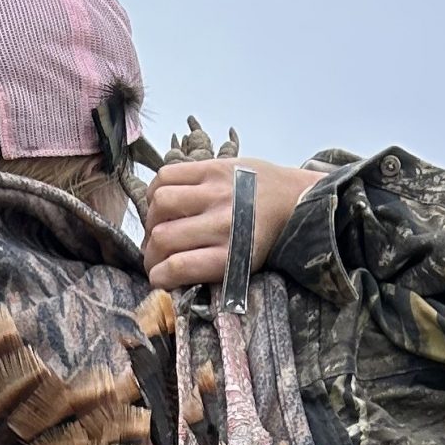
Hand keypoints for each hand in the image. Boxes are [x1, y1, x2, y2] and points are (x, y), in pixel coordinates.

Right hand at [141, 156, 321, 292]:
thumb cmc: (263, 237)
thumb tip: (164, 271)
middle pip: (163, 237)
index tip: (156, 277)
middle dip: (150, 252)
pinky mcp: (213, 167)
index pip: (178, 267)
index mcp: (231, 256)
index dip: (157, 276)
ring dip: (150, 219)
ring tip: (157, 225)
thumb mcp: (242, 264)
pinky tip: (161, 201)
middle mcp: (222, 223)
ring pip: (160, 204)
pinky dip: (155, 190)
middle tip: (153, 254)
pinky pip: (167, 175)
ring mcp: (217, 191)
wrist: (294, 200)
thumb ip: (206, 268)